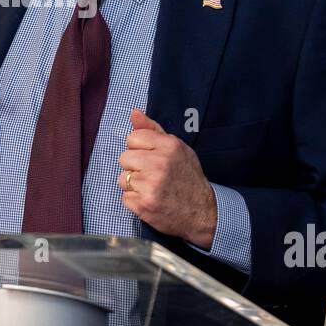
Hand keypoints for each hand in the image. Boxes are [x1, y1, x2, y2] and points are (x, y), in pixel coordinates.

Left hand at [118, 108, 217, 247]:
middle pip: (124, 158)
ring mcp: (151, 185)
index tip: (150, 157)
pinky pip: (125, 197)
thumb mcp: (177, 149)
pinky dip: (135, 201)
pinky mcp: (144, 204)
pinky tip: (150, 200)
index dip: (139, 148)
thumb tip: (134, 112)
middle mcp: (160, 163)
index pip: (133, 137)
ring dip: (133, 185)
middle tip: (151, 175)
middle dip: (134, 167)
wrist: (203, 212)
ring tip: (151, 188)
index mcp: (169, 146)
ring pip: (122, 178)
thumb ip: (153, 130)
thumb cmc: (187, 178)